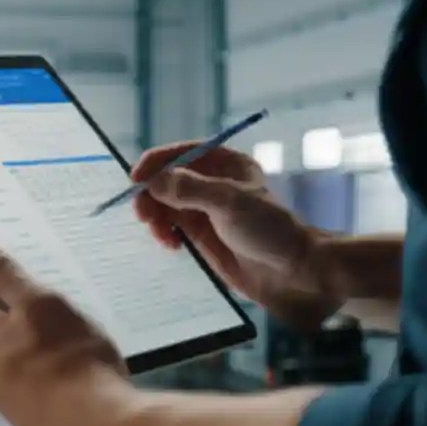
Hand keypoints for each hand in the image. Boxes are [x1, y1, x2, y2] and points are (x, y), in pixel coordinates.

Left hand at [0, 229, 135, 425]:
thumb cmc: (65, 355)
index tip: (51, 303)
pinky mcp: (29, 425)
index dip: (23, 295)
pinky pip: (40, 389)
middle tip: (70, 328)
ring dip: (47, 355)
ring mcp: (2, 402)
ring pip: (23, 361)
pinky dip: (57, 382)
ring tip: (82, 356)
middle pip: (5, 332)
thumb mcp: (35, 300)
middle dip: (34, 326)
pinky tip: (83, 383)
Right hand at [132, 142, 340, 328]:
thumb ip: (189, 189)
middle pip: (166, 179)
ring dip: (156, 218)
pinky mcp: (200, 234)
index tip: (136, 180)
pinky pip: (170, 226)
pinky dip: (164, 233)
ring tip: (164, 237)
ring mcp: (204, 209)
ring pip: (164, 204)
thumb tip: (152, 181)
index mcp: (224, 164)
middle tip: (145, 216)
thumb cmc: (267, 229)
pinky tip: (173, 245)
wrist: (291, 272)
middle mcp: (211, 182)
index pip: (180, 153)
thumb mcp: (229, 202)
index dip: (155, 163)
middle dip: (151, 195)